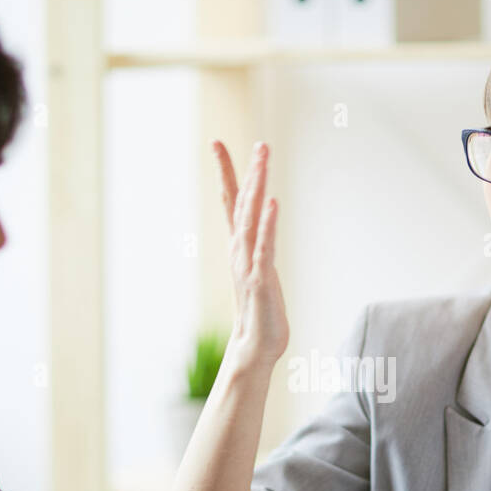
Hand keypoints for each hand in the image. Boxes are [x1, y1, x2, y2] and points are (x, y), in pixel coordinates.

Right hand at [213, 140, 288, 372]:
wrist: (255, 347)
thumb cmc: (261, 314)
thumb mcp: (260, 275)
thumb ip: (259, 253)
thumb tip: (262, 239)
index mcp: (241, 247)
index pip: (232, 203)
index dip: (226, 173)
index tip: (218, 144)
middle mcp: (240, 250)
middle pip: (242, 203)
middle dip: (248, 171)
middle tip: (257, 143)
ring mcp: (248, 263)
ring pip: (251, 217)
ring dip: (257, 187)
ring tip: (263, 159)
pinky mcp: (260, 279)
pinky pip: (264, 246)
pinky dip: (267, 224)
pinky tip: (271, 202)